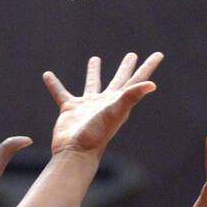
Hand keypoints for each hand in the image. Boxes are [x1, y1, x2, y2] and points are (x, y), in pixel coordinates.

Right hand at [43, 51, 161, 157]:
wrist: (75, 151)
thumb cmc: (96, 133)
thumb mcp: (116, 111)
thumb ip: (132, 96)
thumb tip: (153, 84)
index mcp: (119, 102)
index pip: (137, 81)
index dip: (148, 67)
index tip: (159, 54)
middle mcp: (106, 103)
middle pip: (119, 80)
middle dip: (126, 67)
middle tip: (131, 55)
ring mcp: (87, 106)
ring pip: (92, 84)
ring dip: (94, 72)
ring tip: (95, 58)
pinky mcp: (70, 109)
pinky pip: (61, 93)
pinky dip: (55, 85)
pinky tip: (47, 75)